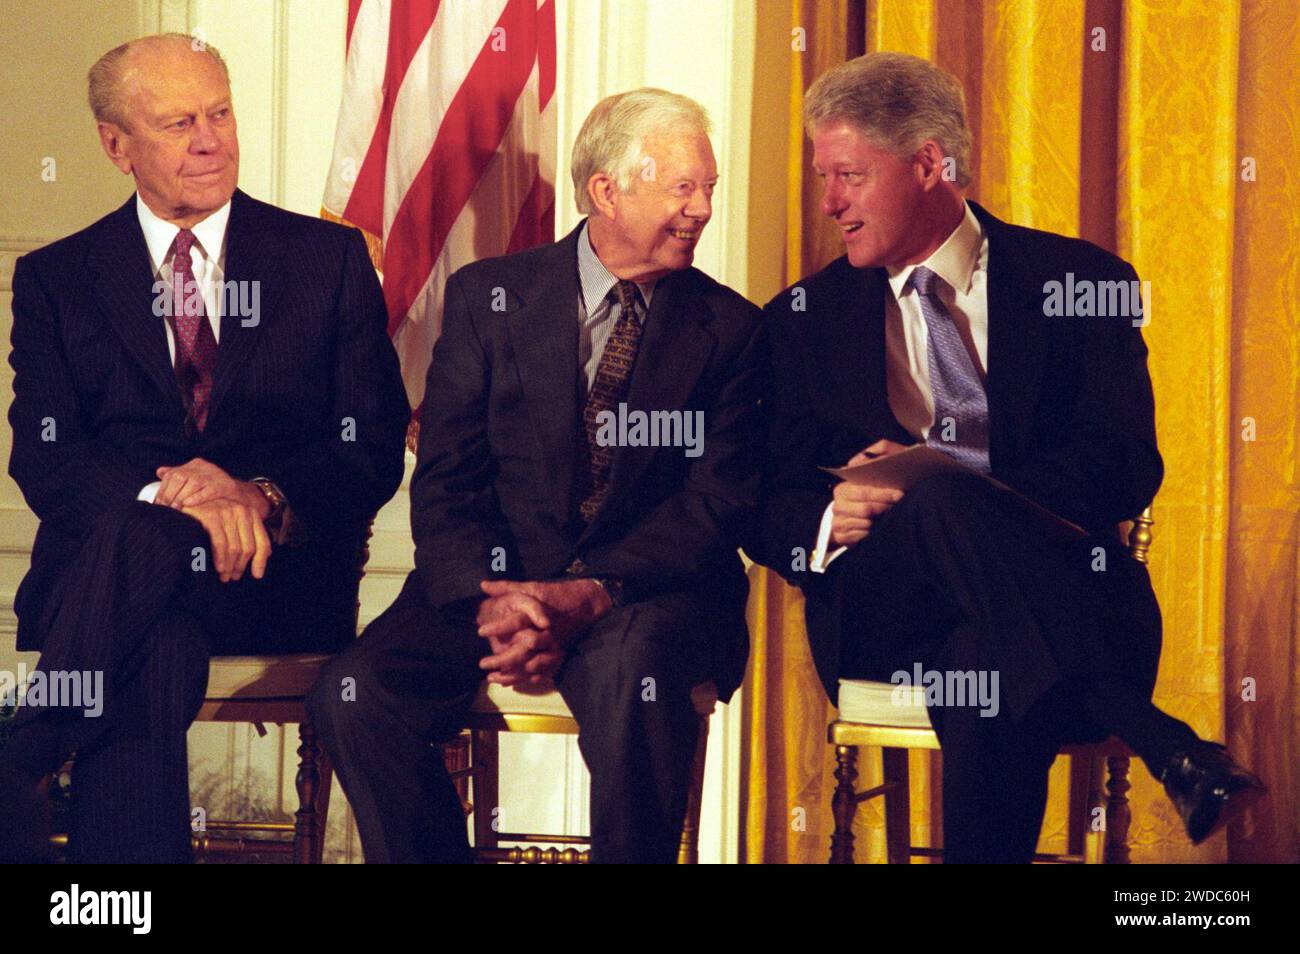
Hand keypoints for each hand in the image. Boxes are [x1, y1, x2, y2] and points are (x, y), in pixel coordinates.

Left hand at [156, 458, 269, 516]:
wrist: (242, 496)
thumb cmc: (214, 491)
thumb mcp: (196, 480)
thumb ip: (178, 475)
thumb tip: (159, 471)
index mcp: (195, 464)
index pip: (173, 474)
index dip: (163, 489)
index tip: (157, 503)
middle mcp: (205, 466)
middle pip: (181, 477)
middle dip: (170, 494)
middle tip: (164, 509)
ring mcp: (216, 475)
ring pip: (193, 483)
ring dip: (181, 497)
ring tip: (174, 509)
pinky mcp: (226, 485)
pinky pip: (209, 490)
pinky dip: (197, 497)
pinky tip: (189, 504)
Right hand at [180, 498, 271, 582]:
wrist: (187, 498)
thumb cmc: (212, 514)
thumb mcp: (234, 521)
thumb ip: (250, 534)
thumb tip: (268, 555)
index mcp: (251, 514)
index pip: (262, 542)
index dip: (261, 561)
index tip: (257, 575)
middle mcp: (242, 511)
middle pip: (248, 548)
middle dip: (241, 567)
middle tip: (233, 577)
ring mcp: (226, 513)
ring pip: (234, 548)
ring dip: (230, 567)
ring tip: (225, 576)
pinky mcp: (210, 516)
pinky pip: (220, 544)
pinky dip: (220, 559)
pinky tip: (219, 568)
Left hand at [475, 579, 610, 685]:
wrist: (584, 603)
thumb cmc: (555, 595)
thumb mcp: (531, 587)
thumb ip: (507, 587)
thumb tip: (484, 585)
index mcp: (538, 615)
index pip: (516, 621)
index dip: (498, 627)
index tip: (480, 631)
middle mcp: (546, 633)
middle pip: (523, 651)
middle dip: (501, 659)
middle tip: (483, 663)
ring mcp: (554, 647)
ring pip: (532, 666)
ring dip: (512, 674)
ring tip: (493, 678)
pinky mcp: (559, 655)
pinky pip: (543, 672)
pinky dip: (528, 679)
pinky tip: (512, 682)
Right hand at [830, 440, 907, 546]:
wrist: (860, 516)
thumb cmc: (875, 490)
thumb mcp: (880, 466)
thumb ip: (881, 450)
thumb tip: (867, 455)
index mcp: (844, 486)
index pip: (864, 491)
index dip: (883, 493)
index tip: (899, 493)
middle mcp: (838, 503)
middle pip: (865, 509)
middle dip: (884, 507)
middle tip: (900, 504)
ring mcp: (837, 520)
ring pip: (864, 523)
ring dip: (879, 522)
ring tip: (890, 517)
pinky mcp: (840, 536)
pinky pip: (858, 537)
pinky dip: (870, 534)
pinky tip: (876, 529)